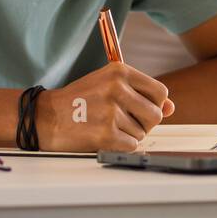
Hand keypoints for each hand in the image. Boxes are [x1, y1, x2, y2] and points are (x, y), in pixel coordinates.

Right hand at [35, 63, 175, 151]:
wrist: (46, 117)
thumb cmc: (78, 101)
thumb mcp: (108, 86)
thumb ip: (140, 94)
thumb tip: (170, 108)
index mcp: (119, 71)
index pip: (160, 92)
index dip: (155, 104)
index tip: (141, 109)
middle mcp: (117, 88)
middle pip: (156, 114)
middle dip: (145, 123)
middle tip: (123, 121)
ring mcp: (111, 111)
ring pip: (142, 132)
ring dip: (129, 135)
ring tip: (106, 127)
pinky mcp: (105, 134)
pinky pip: (131, 145)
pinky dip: (121, 146)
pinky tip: (103, 137)